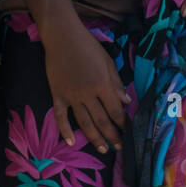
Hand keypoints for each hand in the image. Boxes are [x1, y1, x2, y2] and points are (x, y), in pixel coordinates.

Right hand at [43, 18, 130, 152]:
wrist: (62, 36)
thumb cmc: (88, 46)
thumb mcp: (108, 61)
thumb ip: (116, 83)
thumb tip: (127, 102)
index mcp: (102, 84)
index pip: (115, 110)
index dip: (122, 123)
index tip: (128, 131)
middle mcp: (87, 93)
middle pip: (102, 120)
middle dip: (112, 135)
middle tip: (120, 147)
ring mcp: (71, 96)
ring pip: (84, 122)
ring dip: (95, 138)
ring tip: (104, 150)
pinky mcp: (57, 95)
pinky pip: (60, 116)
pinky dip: (65, 130)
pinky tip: (71, 141)